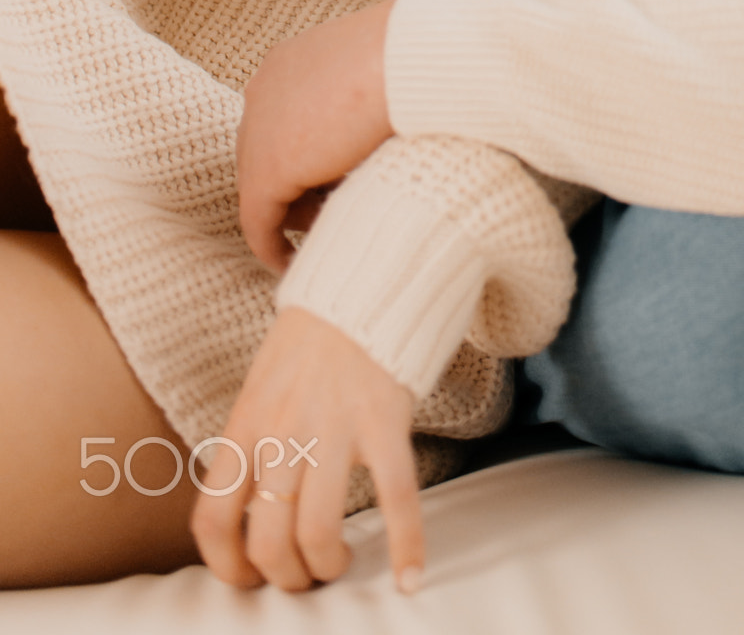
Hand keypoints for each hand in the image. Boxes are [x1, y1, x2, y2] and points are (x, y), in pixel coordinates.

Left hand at [192, 307, 422, 593]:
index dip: (227, 566)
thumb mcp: (261, 387)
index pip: (213, 517)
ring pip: (318, 531)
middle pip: (268, 538)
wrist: (363, 283)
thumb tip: (247, 507)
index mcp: (247, 424)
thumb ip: (253, 443)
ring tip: (340, 562)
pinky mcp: (384, 422)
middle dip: (287, 575)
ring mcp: (334, 428)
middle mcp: (283, 431)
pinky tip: (410, 575)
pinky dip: (406, 546)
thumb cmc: (312, 340)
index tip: (249, 578)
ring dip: (328, 565)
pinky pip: (395, 498)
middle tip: (305, 573)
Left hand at [238, 0, 394, 271]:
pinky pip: (257, 219)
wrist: (406, 60)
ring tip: (321, 228)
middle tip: (325, 208)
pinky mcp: (269, 170)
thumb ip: (352, 99)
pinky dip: (269, 243)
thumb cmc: (407, 59)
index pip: (279, 119)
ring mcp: (259, 131)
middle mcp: (261, 93)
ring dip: (289, 210)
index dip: (301, 153)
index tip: (325, 179)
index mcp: (284, 65)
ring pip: (260, 186)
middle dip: (292, 183)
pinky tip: (286, 260)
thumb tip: (365, 126)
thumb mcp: (370, 74)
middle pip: (264, 152)